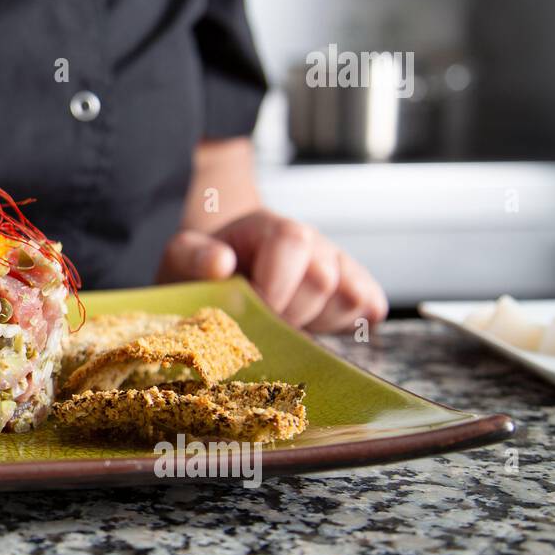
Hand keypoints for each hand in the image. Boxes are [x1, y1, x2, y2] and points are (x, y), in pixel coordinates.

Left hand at [157, 209, 387, 332]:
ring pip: (352, 297)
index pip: (293, 243)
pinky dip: (346, 326)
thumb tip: (221, 262)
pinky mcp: (356, 290)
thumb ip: (193, 256)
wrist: (228, 269)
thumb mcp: (182, 257)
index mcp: (271, 227)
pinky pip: (371, 308)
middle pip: (324, 278)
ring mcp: (339, 265)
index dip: (274, 285)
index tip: (252, 310)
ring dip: (318, 322)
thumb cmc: (205, 267)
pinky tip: (313, 326)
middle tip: (266, 322)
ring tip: (287, 323)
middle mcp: (313, 242)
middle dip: (291, 312)